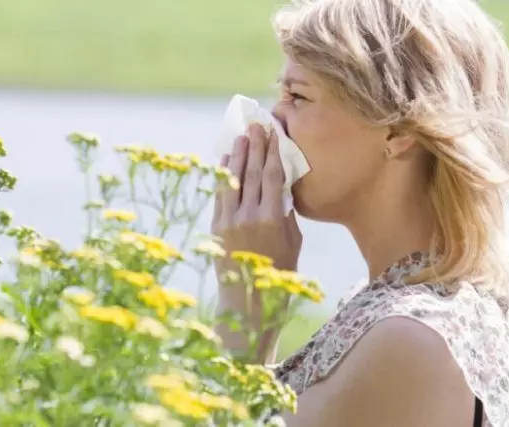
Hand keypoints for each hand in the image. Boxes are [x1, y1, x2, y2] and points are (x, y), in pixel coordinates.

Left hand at [212, 123, 301, 274]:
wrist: (248, 303)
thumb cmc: (279, 274)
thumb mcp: (293, 242)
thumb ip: (287, 213)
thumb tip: (281, 186)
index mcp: (273, 219)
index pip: (273, 176)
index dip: (273, 152)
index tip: (274, 134)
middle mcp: (249, 216)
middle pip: (253, 172)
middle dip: (256, 146)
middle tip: (256, 125)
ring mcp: (229, 220)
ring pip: (234, 180)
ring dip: (239, 155)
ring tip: (242, 136)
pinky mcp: (216, 227)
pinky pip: (221, 194)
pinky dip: (224, 175)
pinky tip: (228, 160)